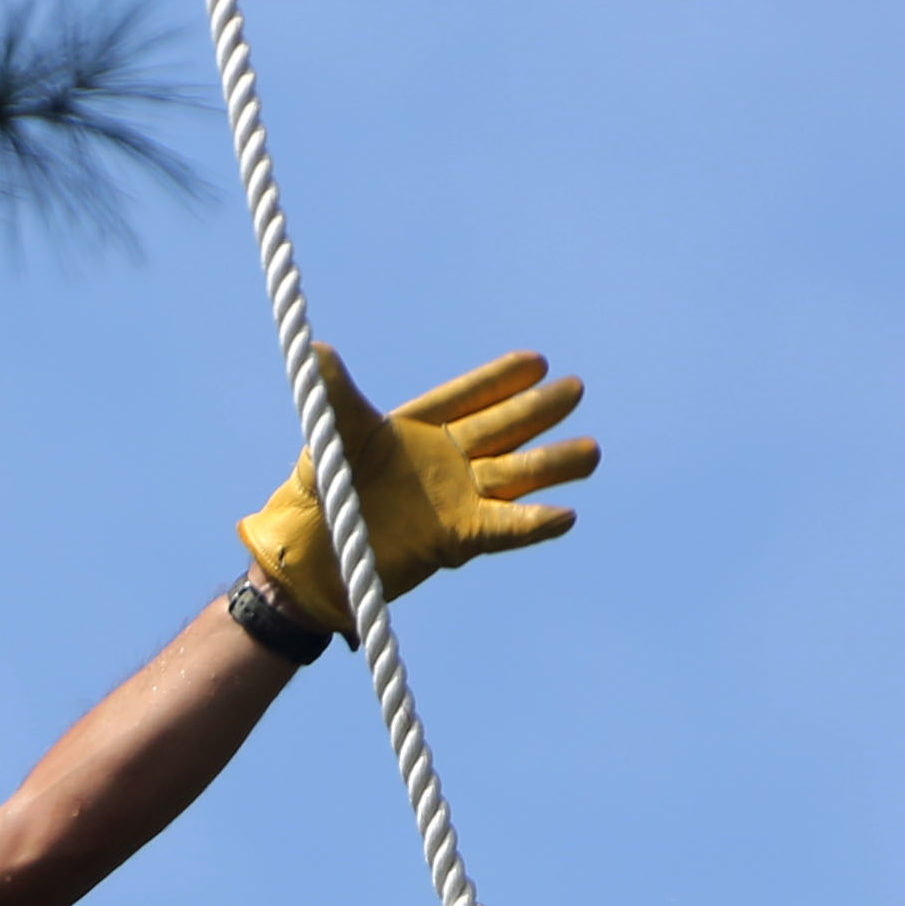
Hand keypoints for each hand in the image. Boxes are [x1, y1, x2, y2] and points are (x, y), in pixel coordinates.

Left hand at [235, 347, 595, 626]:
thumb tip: (315, 352)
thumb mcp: (332, 437)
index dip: (500, 381)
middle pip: (504, 430)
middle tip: (575, 389)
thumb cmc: (323, 490)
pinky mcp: (458, 538)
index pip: (469, 398)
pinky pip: (503, 529)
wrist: (313, 553)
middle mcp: (448, 459)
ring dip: (552, 466)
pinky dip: (532, 524)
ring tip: (591, 453)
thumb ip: (336, 396)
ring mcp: (458, 498)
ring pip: (516, 476)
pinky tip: (565, 515)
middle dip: (537, 412)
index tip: (535, 362)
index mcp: (421, 427)